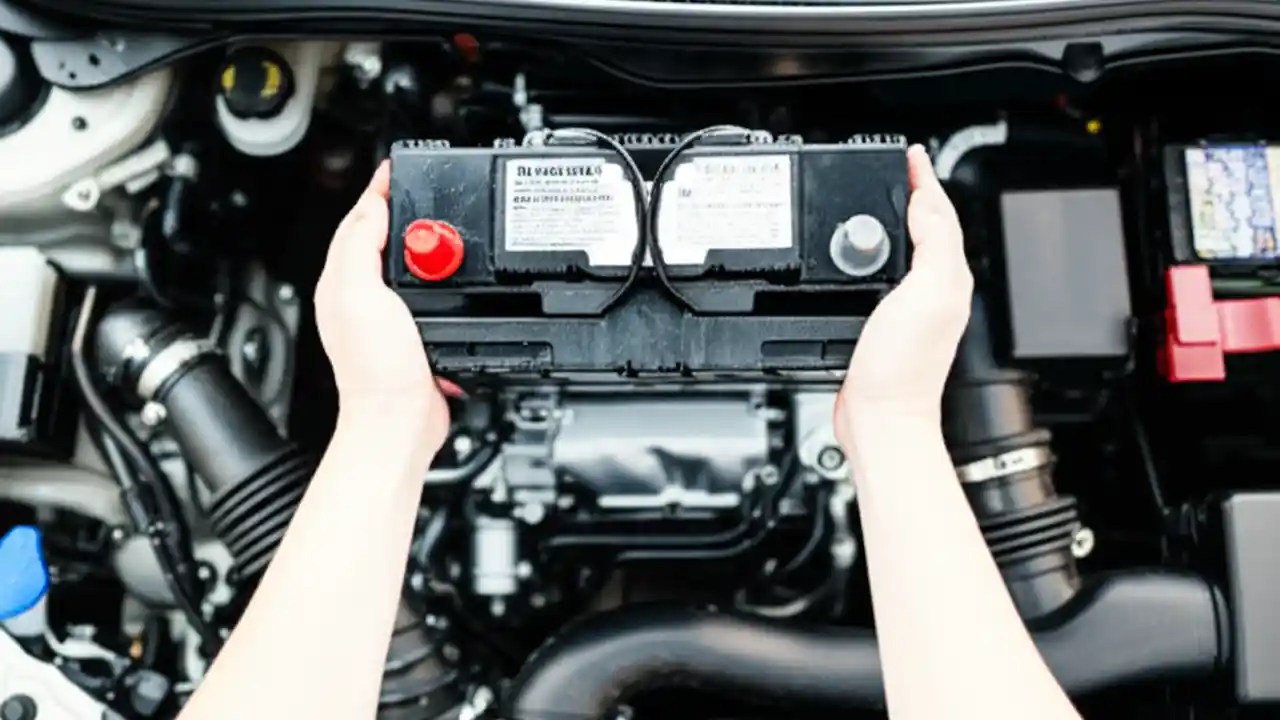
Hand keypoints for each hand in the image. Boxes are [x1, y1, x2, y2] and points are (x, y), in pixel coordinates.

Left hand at [314, 161, 449, 451]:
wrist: (400, 421)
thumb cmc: (377, 369)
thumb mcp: (359, 292)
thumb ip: (361, 244)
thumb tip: (374, 204)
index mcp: (341, 280)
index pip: (359, 220)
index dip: (379, 191)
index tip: (399, 168)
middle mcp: (359, 296)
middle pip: (382, 238)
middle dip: (402, 209)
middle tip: (425, 188)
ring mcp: (386, 317)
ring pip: (404, 265)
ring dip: (423, 243)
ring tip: (442, 222)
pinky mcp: (412, 336)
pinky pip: (425, 295)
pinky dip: (439, 280)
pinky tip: (452, 278)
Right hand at [835, 145, 972, 446]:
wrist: (880, 416)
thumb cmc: (904, 367)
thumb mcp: (927, 292)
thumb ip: (934, 243)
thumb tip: (925, 201)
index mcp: (949, 275)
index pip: (940, 213)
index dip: (924, 180)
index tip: (908, 154)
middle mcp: (934, 289)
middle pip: (926, 226)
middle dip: (911, 194)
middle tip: (894, 169)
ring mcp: (910, 307)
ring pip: (906, 249)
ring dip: (894, 221)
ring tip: (879, 198)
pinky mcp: (885, 322)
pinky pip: (884, 274)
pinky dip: (873, 253)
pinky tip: (860, 253)